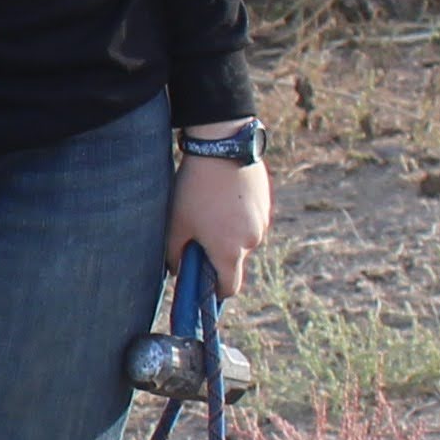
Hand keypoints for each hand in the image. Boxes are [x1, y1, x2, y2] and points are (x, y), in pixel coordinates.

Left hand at [167, 155, 272, 298]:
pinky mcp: (266, 203)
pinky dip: (237, 217)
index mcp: (230, 252)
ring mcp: (263, 222)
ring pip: (243, 238)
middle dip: (218, 255)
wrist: (223, 148)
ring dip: (228, 234)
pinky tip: (221, 197)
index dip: (216, 291)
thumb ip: (174, 254)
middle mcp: (252, 241)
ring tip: (208, 210)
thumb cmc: (195, 190)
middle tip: (197, 237)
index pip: (229, 288)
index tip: (204, 285)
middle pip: (235, 260)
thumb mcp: (177, 224)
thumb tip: (177, 270)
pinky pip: (250, 220)